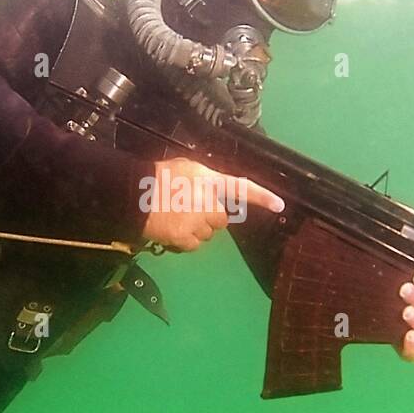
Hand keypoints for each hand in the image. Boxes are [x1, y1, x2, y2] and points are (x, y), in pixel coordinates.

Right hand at [141, 157, 284, 251]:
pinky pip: (194, 245)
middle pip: (222, 219)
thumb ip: (203, 178)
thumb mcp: (184, 167)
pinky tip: (172, 231)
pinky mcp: (186, 238)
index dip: (262, 196)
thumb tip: (212, 188)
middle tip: (190, 211)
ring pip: (208, 234)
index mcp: (209, 181)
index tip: (279, 205)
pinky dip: (185, 242)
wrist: (133, 195)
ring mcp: (198, 222)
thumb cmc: (156, 177)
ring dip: (197, 229)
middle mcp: (208, 202)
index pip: (241, 188)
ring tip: (177, 219)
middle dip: (210, 218)